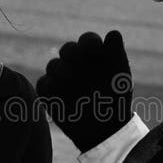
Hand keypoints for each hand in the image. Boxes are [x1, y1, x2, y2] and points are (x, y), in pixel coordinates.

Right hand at [36, 30, 131, 151]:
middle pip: (68, 49)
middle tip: (79, 61)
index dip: (88, 42)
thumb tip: (113, 32)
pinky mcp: (50, 95)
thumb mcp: (120, 77)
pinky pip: (43, 84)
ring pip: (53, 64)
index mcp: (94, 58)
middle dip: (72, 52)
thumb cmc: (115, 102)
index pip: (87, 41)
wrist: (105, 130)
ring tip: (71, 80)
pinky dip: (49, 86)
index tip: (93, 49)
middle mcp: (77, 65)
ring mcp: (62, 80)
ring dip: (61, 69)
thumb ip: (117, 54)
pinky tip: (61, 94)